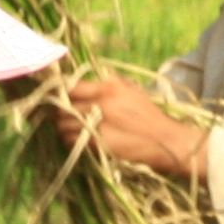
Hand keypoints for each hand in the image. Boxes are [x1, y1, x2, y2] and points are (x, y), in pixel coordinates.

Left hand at [56, 76, 212, 182]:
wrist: (166, 141)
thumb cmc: (150, 116)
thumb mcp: (133, 91)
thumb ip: (110, 84)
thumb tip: (87, 80)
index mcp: (109, 88)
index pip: (72, 86)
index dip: (60, 92)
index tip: (57, 96)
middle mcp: (101, 103)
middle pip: (63, 107)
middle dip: (60, 112)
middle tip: (62, 116)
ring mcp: (97, 124)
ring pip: (63, 125)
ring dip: (63, 127)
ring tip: (71, 129)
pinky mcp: (97, 143)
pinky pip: (71, 140)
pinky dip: (70, 140)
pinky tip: (78, 140)